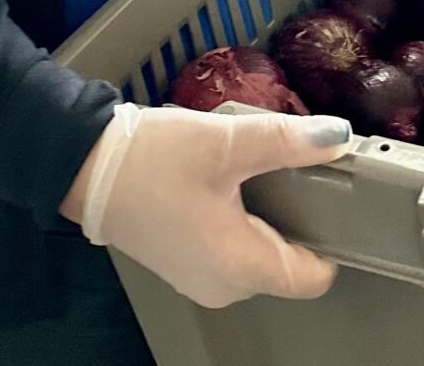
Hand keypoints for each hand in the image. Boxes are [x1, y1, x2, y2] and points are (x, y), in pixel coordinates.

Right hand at [62, 102, 353, 307]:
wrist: (87, 166)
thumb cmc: (153, 160)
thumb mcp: (227, 141)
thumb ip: (287, 140)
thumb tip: (337, 137)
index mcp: (241, 267)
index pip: (312, 277)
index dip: (330, 238)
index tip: (331, 198)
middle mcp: (223, 286)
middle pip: (285, 263)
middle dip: (294, 219)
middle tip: (287, 170)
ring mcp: (198, 278)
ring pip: (256, 254)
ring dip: (262, 216)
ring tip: (251, 170)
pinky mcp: (181, 263)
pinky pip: (227, 250)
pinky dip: (235, 221)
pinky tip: (222, 182)